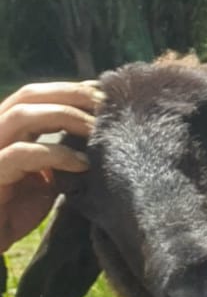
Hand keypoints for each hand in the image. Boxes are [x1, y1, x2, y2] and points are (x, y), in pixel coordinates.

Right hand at [0, 82, 97, 252]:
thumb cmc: (17, 207)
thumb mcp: (46, 174)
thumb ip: (63, 152)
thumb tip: (103, 133)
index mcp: (7, 128)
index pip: (37, 94)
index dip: (71, 90)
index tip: (105, 95)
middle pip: (30, 95)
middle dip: (72, 95)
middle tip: (106, 105)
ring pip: (22, 115)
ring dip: (66, 117)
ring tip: (98, 130)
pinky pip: (22, 154)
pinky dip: (57, 154)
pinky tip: (83, 164)